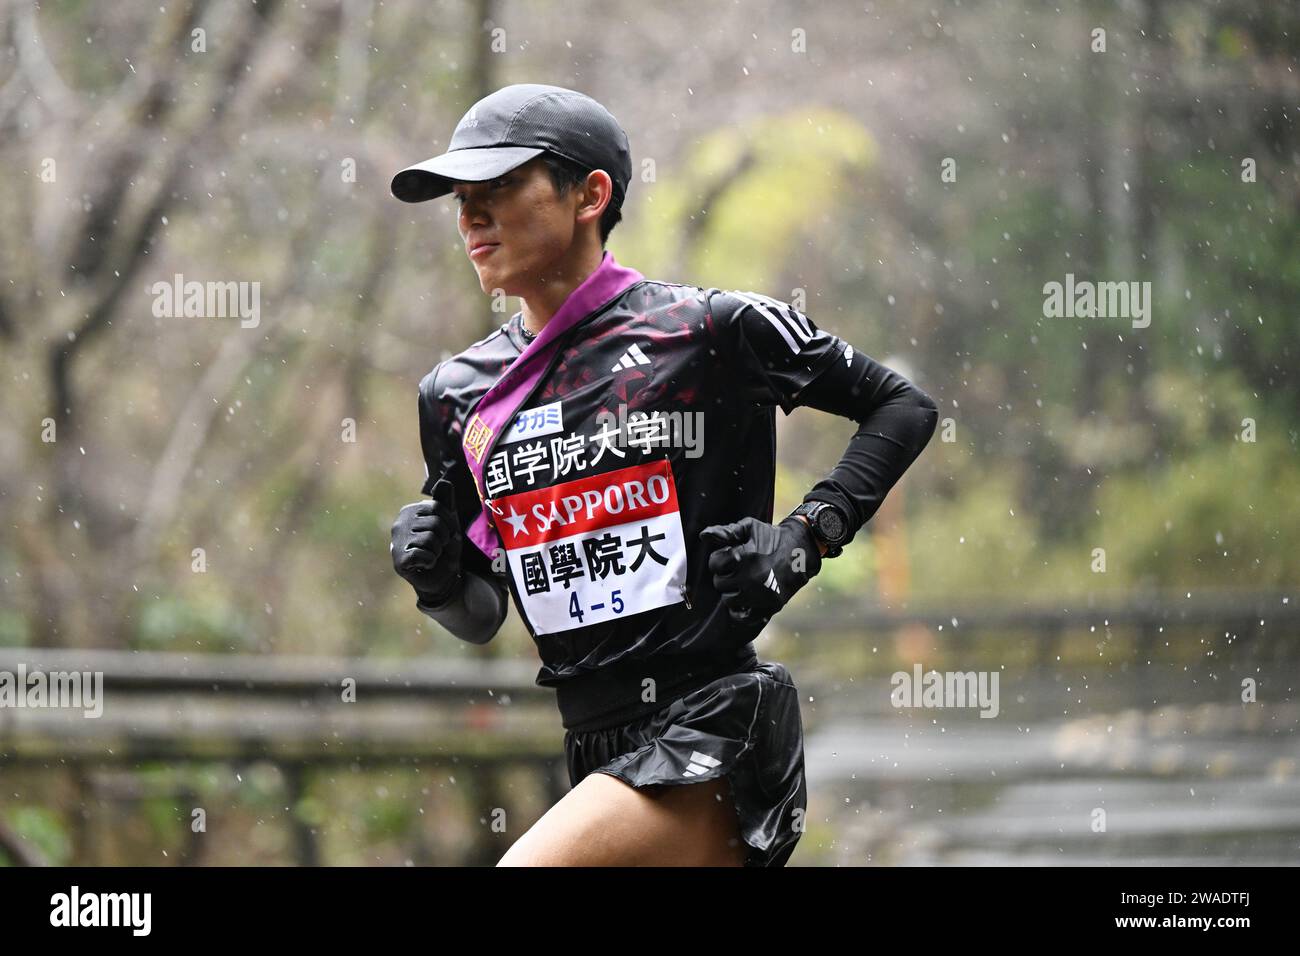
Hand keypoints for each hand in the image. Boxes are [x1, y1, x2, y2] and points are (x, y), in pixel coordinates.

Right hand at [391, 478, 462, 602]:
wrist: (442, 576)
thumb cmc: (444, 546)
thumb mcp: (449, 521)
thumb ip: (446, 501)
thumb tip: (444, 481)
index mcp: (411, 511)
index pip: (437, 508)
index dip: (449, 523)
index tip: (445, 532)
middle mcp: (400, 523)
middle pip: (436, 523)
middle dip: (444, 538)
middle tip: (439, 546)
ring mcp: (397, 542)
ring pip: (430, 539)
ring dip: (438, 551)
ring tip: (432, 554)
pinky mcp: (399, 560)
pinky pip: (423, 554)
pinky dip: (431, 561)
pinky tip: (425, 564)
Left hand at [699, 516, 820, 623]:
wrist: (801, 551)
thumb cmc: (771, 537)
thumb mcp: (749, 528)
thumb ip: (726, 532)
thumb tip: (704, 535)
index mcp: (744, 557)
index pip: (715, 564)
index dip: (719, 560)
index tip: (728, 557)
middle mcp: (752, 577)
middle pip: (719, 583)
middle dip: (724, 576)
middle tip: (736, 570)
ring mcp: (760, 594)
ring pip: (729, 600)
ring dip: (731, 592)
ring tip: (742, 582)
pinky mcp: (770, 606)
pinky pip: (744, 617)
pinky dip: (740, 610)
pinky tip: (744, 599)